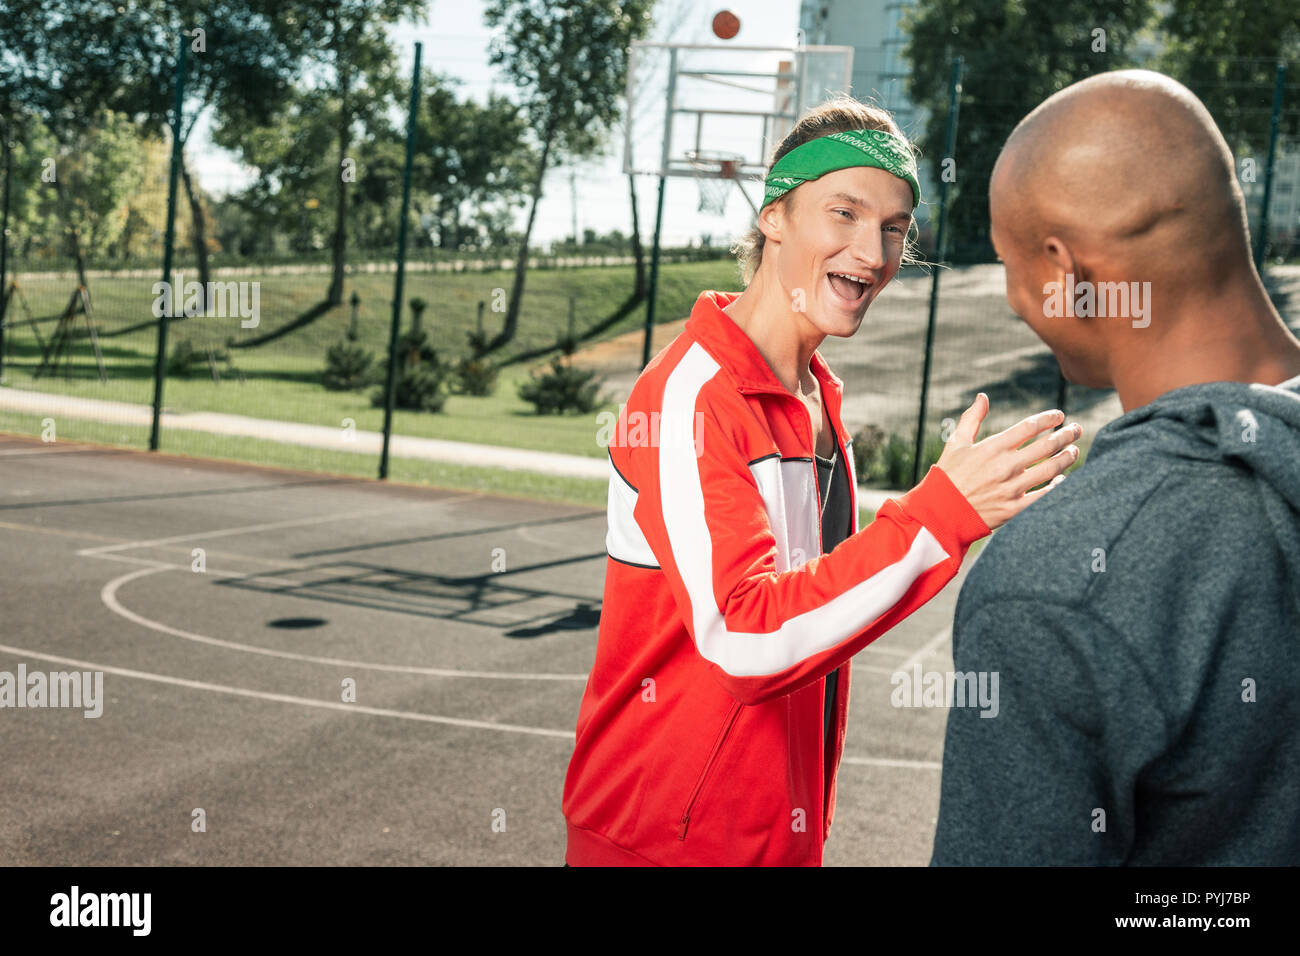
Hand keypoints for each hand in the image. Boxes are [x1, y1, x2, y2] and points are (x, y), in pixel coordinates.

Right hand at [934, 393, 1081, 530]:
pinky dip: (1058, 486)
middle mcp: (1005, 466)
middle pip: (1047, 446)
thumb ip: (971, 418)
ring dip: (1067, 458)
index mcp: (993, 447)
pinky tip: (1063, 479)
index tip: (1060, 415)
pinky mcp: (1014, 509)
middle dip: (1066, 435)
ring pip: (1051, 469)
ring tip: (1073, 451)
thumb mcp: (955, 443)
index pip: (1030, 427)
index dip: (1049, 419)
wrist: (940, 512)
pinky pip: (1044, 496)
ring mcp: (1012, 488)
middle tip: (1076, 430)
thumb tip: (983, 397)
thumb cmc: (947, 475)